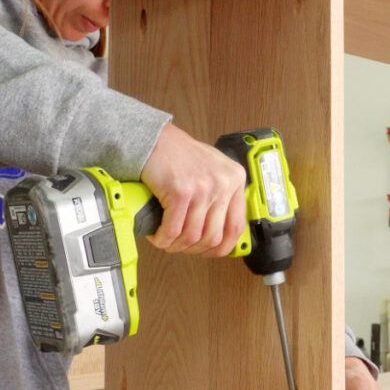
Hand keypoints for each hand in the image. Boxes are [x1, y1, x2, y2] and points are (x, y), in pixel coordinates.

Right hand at [139, 123, 246, 256]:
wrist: (153, 138)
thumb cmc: (177, 154)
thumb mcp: (211, 170)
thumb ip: (221, 195)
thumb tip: (221, 229)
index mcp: (234, 178)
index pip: (236, 227)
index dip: (220, 247)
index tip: (207, 251)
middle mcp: (223, 183)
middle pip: (212, 236)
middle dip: (192, 248)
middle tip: (179, 244)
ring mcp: (203, 187)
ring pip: (192, 236)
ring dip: (175, 245)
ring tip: (165, 239)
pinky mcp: (181, 191)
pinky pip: (173, 230)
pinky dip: (163, 238)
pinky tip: (157, 234)